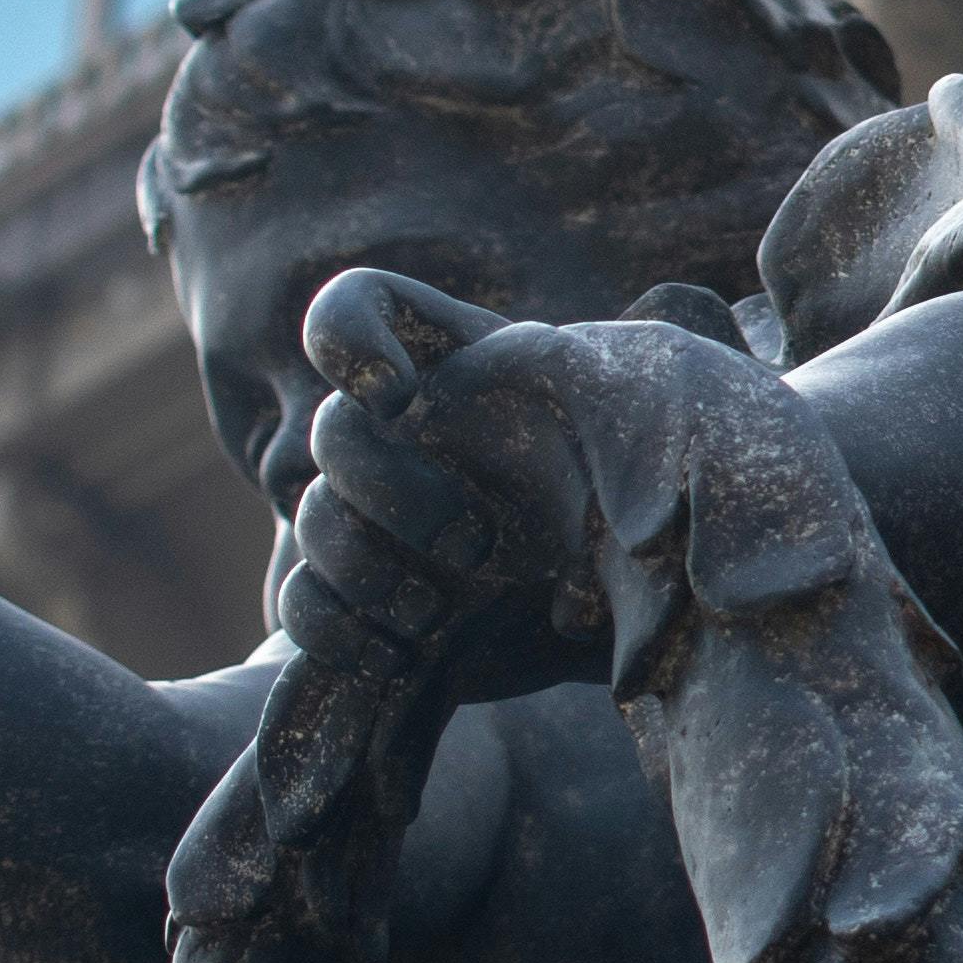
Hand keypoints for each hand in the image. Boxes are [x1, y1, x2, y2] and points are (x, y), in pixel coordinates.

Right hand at [267, 274, 628, 706]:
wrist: (649, 622)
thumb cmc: (662, 513)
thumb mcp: (660, 447)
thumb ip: (632, 411)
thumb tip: (627, 399)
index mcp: (465, 371)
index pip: (362, 308)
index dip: (348, 334)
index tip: (398, 393)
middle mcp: (407, 438)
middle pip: (334, 429)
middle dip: (387, 487)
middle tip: (477, 551)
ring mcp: (378, 521)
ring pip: (313, 519)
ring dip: (364, 572)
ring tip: (439, 617)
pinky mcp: (367, 600)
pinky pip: (301, 602)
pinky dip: (334, 629)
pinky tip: (397, 654)